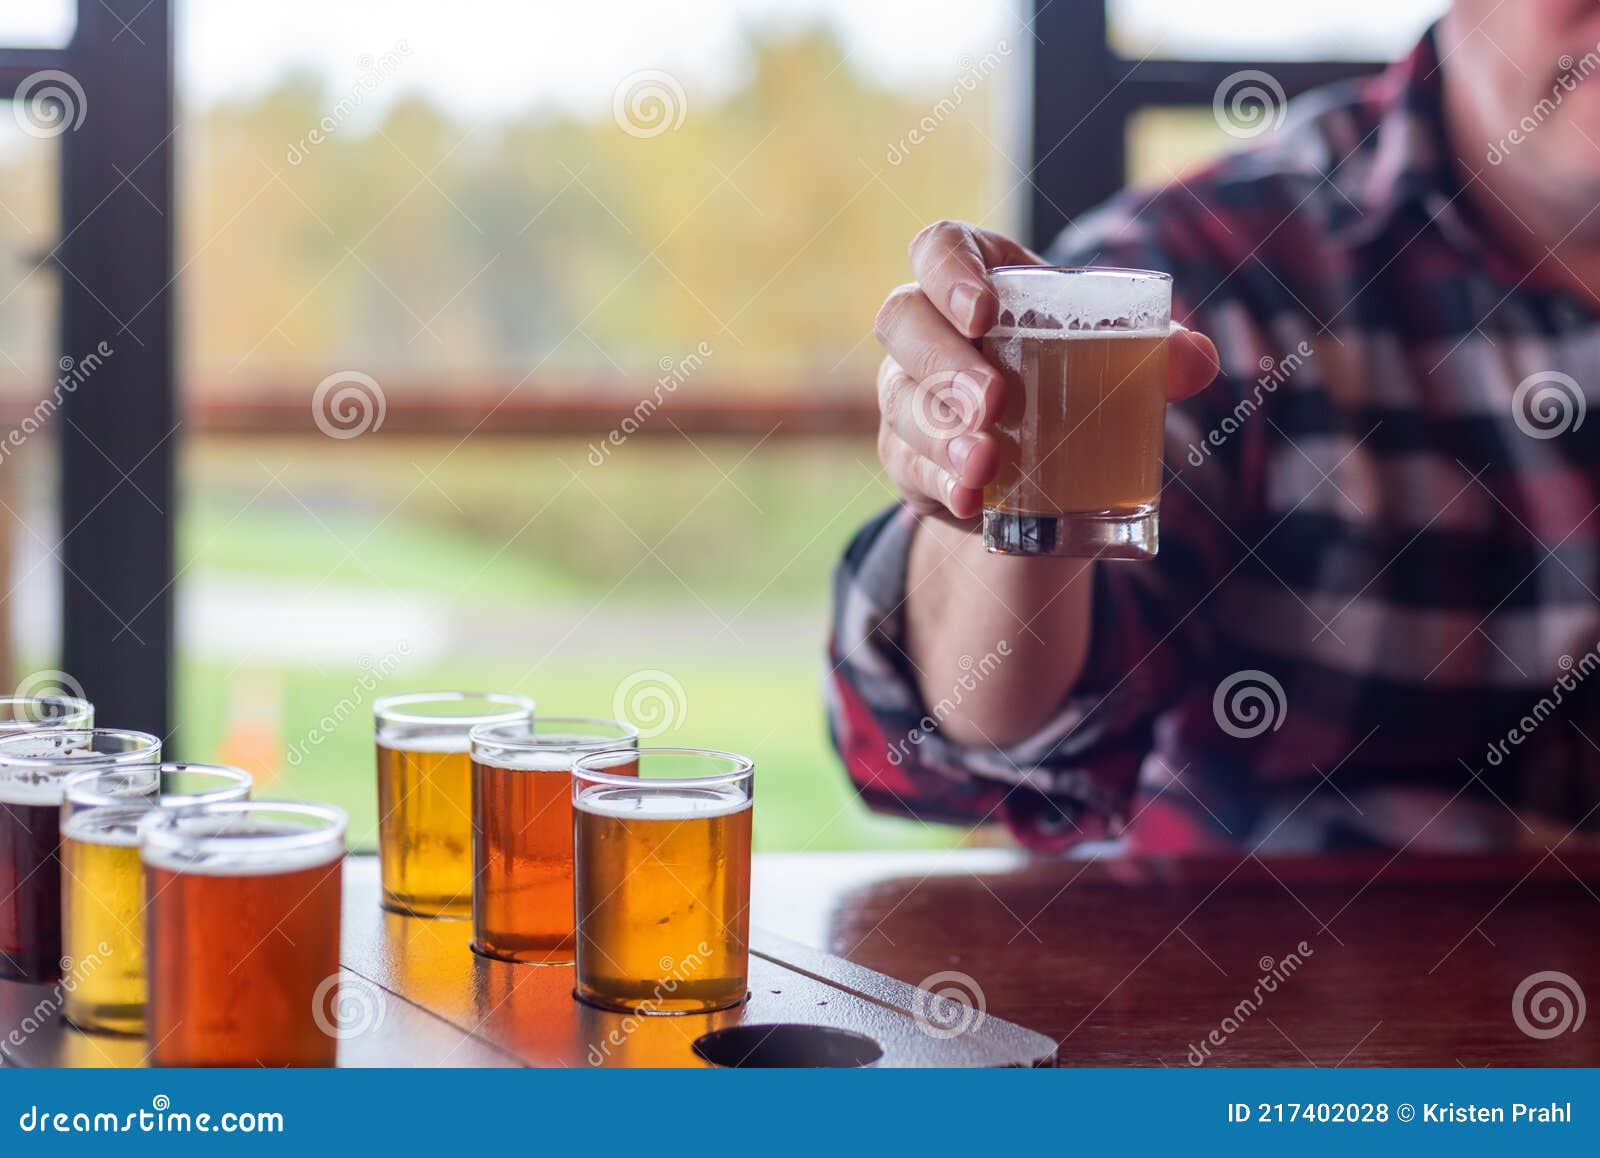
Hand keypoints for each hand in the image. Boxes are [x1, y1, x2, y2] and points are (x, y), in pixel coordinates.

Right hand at [873, 220, 1221, 518]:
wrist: (1051, 464)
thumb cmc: (1080, 381)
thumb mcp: (1118, 360)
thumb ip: (1159, 355)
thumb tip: (1197, 359)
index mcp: (980, 278)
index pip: (938, 247)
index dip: (948, 271)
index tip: (982, 312)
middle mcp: (929, 327)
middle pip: (903, 320)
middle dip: (942, 361)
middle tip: (991, 402)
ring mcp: (909, 391)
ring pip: (898, 398)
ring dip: (939, 432)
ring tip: (985, 463)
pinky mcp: (908, 454)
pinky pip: (907, 462)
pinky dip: (940, 481)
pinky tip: (970, 498)